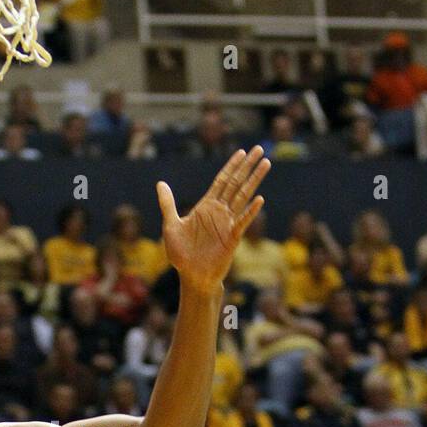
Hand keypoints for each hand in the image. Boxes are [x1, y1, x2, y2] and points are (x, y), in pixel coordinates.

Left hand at [157, 147, 270, 296]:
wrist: (191, 277)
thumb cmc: (182, 254)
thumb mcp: (171, 225)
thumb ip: (168, 204)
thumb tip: (160, 183)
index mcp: (206, 207)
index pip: (222, 181)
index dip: (232, 166)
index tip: (242, 152)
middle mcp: (219, 212)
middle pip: (235, 183)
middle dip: (247, 166)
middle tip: (259, 149)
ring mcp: (227, 224)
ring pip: (243, 197)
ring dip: (254, 180)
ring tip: (265, 164)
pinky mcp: (232, 238)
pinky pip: (242, 222)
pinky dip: (250, 211)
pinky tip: (259, 199)